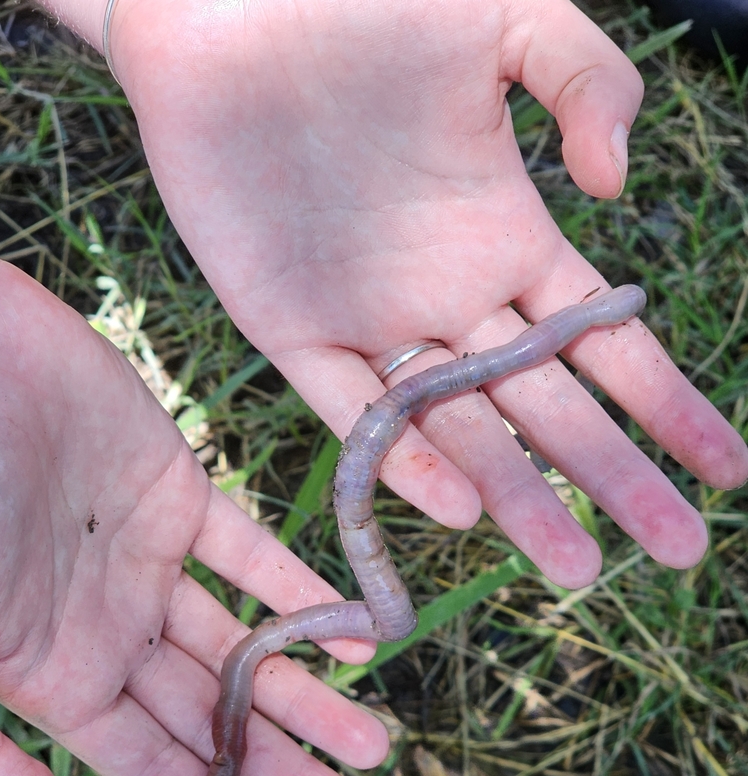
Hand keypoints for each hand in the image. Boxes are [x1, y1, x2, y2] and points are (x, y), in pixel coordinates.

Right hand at [0, 254, 386, 775]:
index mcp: (53, 673)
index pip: (152, 762)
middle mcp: (108, 627)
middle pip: (215, 718)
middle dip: (286, 772)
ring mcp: (146, 559)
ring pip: (245, 644)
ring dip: (308, 694)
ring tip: (375, 745)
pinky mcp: (175, 489)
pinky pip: (251, 553)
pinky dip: (302, 593)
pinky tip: (357, 637)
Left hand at [104, 0, 746, 587]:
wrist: (229, 1)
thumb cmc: (366, 2)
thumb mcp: (505, 21)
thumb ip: (584, 83)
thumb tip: (617, 195)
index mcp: (508, 236)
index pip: (603, 345)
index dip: (667, 406)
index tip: (726, 469)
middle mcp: (449, 296)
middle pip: (546, 408)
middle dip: (615, 479)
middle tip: (678, 549)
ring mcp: (372, 319)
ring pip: (460, 428)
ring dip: (519, 498)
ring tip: (576, 567)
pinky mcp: (290, 325)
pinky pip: (353, 408)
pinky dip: (403, 457)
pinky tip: (460, 508)